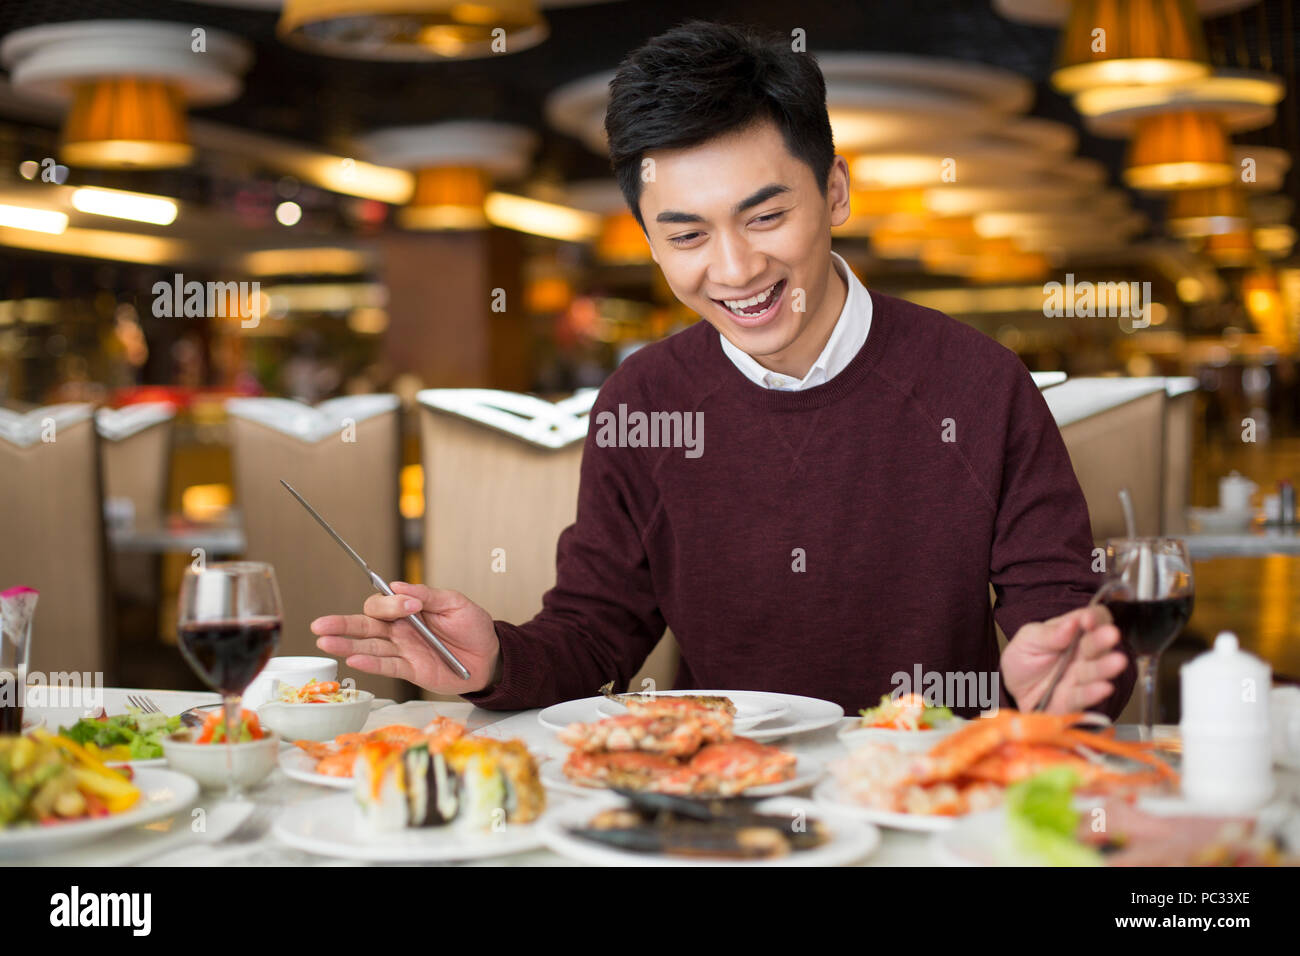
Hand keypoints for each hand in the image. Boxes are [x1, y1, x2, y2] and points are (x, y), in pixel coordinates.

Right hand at [310, 582, 499, 694]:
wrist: (489, 656)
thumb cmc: (473, 626)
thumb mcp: (455, 604)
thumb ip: (427, 595)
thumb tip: (397, 586)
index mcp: (409, 608)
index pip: (384, 603)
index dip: (390, 603)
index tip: (410, 605)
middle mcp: (400, 629)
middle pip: (365, 624)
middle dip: (342, 623)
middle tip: (321, 624)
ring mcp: (403, 649)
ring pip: (369, 646)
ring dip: (346, 644)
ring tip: (324, 642)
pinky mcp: (410, 670)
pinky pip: (387, 665)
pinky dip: (370, 663)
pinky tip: (353, 659)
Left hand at [1001, 604, 1127, 712]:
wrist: (1012, 690)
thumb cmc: (1024, 660)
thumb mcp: (1028, 639)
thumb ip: (1049, 634)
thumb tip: (1071, 622)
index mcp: (1074, 633)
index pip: (1093, 620)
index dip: (1095, 618)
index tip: (1088, 619)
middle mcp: (1083, 655)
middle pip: (1098, 645)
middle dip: (1103, 640)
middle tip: (1111, 635)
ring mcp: (1080, 678)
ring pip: (1096, 671)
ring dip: (1106, 666)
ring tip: (1116, 662)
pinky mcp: (1074, 701)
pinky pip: (1084, 697)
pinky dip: (1094, 693)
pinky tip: (1103, 688)